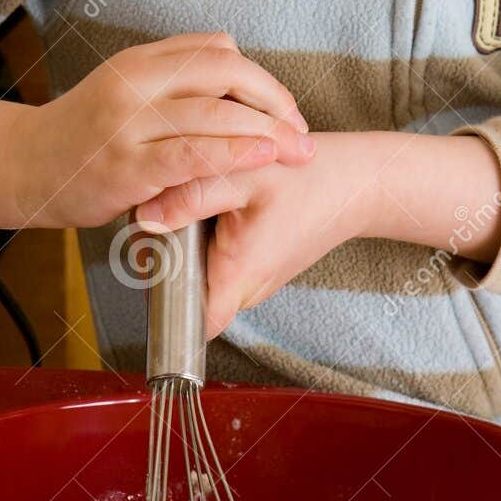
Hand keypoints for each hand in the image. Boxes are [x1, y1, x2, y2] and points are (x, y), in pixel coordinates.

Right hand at [14, 31, 314, 227]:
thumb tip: (232, 63)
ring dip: (267, 131)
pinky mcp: (127, 165)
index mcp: (139, 60)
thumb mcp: (123, 91)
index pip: (217, 50)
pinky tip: (261, 158)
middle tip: (303, 133)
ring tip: (298, 151)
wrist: (22, 169)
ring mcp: (129, 123)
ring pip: (215, 111)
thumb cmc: (82, 136)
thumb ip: (171, 80)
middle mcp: (134, 82)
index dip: (262, 79)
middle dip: (275, 102)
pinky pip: (192, 152)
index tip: (285, 110)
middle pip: (226, 72)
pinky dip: (233, 152)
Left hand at [134, 132, 372, 336]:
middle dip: (169, 263)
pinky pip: (221, 264)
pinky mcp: (259, 266)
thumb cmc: (307, 179)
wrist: (357, 182)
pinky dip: (211, 240)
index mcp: (237, 276)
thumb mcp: (245, 176)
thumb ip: (191, 197)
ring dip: (189, 248)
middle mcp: (246, 290)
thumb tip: (143, 217)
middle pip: (188, 296)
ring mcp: (254, 281)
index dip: (163, 306)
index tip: (147, 271)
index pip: (191, 324)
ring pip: (203, 278)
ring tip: (195, 204)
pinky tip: (219, 206)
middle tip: (166, 217)